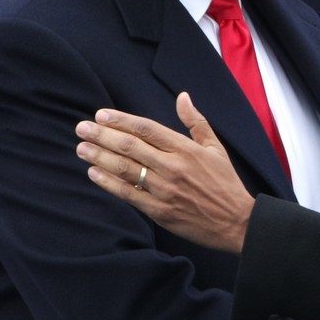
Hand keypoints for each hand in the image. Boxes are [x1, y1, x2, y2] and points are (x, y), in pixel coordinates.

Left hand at [75, 92, 251, 252]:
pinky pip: (129, 194)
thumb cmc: (226, 183)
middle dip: (102, 135)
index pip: (146, 128)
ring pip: (126, 169)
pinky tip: (94, 173)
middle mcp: (174, 167)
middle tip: (81, 128)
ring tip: (81, 148)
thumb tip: (183, 97)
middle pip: (130, 146)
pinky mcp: (161, 212)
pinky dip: (109, 183)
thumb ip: (196, 122)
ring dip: (100, 157)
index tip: (101, 115)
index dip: (121, 120)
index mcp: (186, 149)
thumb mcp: (216, 148)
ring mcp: (166, 190)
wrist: (237, 222)